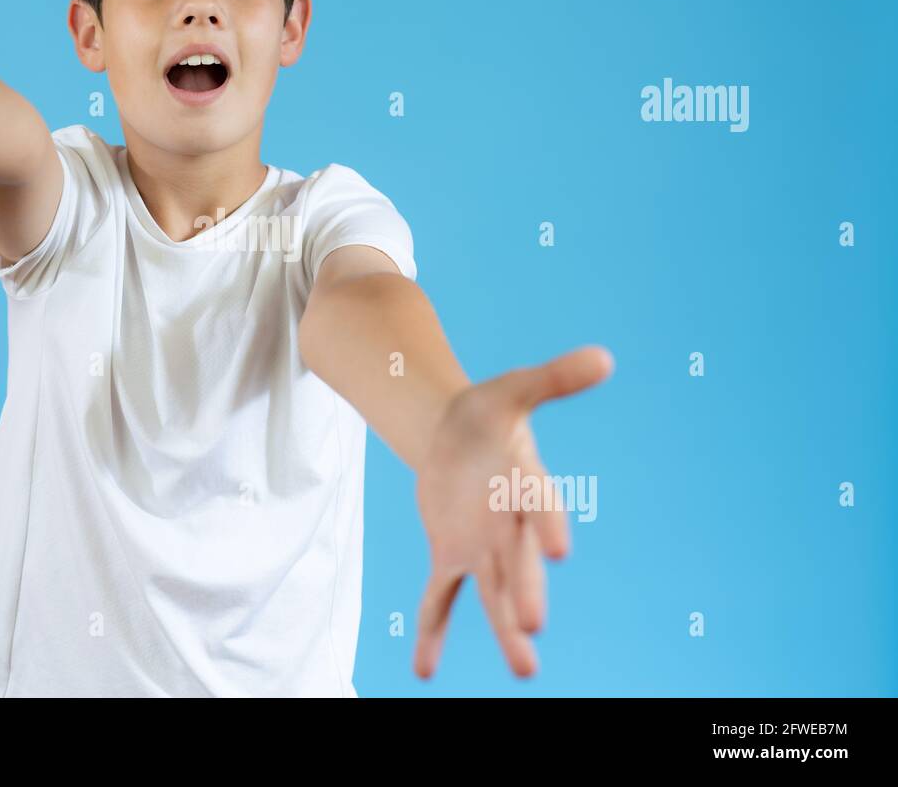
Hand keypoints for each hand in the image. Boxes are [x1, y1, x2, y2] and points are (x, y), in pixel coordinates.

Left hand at [412, 344, 613, 679]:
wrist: (456, 433)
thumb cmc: (489, 411)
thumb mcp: (511, 388)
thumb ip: (553, 379)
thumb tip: (604, 357)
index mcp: (525, 484)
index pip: (539, 506)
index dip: (546, 525)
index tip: (556, 550)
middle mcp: (509, 525)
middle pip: (517, 562)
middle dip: (524, 593)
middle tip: (532, 628)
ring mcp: (481, 546)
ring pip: (492, 592)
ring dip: (502, 629)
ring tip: (525, 671)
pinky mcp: (451, 554)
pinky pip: (441, 597)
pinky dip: (432, 631)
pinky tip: (424, 670)